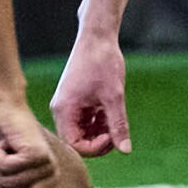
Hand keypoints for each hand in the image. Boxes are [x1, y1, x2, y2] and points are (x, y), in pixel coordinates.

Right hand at [50, 33, 130, 154]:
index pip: (74, 144)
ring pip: (82, 131)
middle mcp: (61, 109)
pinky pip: (85, 121)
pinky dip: (99, 121)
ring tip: (115, 118)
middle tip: (117, 131)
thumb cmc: (103, 62)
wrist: (97, 36)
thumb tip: (126, 150)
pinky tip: (111, 112)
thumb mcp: (114, 97)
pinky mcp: (75, 100)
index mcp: (64, 109)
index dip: (95, 147)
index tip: (112, 136)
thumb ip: (118, 125)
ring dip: (100, 131)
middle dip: (99, 140)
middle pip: (77, 140)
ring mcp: (68, 105)